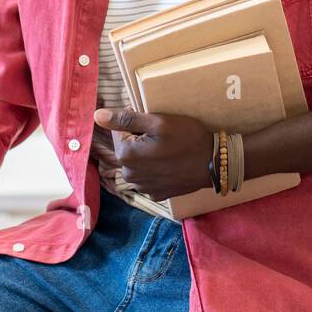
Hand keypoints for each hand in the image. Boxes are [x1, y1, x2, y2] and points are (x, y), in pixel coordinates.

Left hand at [92, 105, 213, 201]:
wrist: (214, 164)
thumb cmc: (187, 138)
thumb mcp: (158, 122)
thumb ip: (125, 119)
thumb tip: (97, 116)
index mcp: (126, 155)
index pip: (118, 131)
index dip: (135, 124)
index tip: (154, 125)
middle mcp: (129, 175)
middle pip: (127, 149)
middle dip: (139, 141)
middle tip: (163, 137)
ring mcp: (143, 187)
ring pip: (136, 163)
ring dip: (146, 156)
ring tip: (168, 151)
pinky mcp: (156, 194)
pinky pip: (148, 177)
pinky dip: (155, 170)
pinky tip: (170, 165)